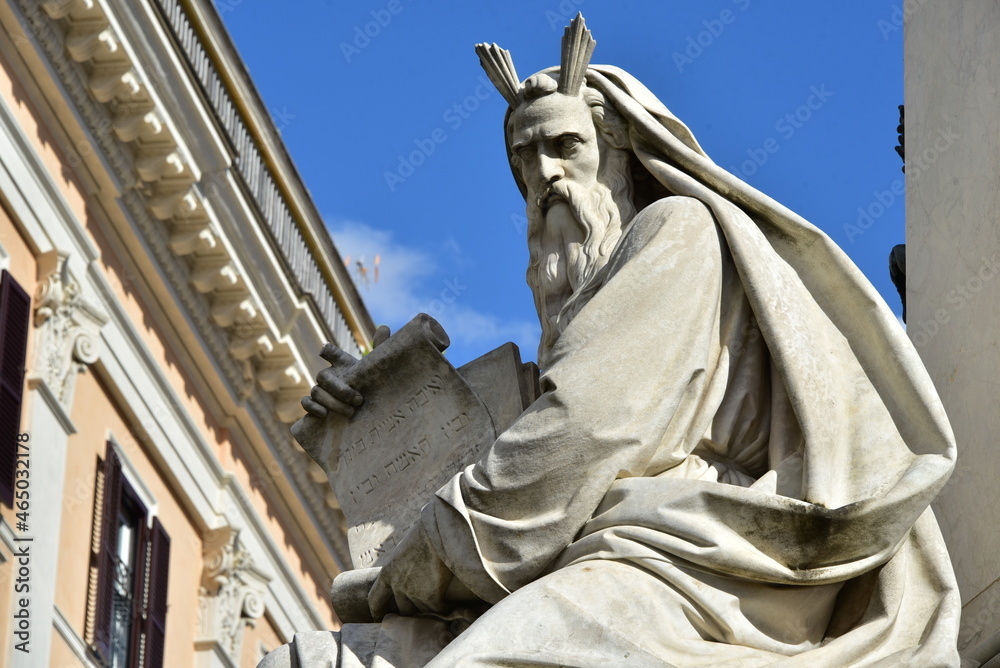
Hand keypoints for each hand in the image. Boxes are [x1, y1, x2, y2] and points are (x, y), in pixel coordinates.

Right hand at [290, 325, 389, 453]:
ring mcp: (320, 390)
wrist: (365, 412)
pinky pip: (306, 403)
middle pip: (323, 376)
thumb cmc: (371, 387)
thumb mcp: (376, 370)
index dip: (327, 351)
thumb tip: (384, 327)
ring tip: (350, 412)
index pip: (330, 353)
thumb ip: (381, 349)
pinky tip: (325, 414)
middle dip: (339, 389)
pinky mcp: (315, 405)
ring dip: (332, 402)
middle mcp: (329, 375)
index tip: (325, 352)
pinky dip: (313, 408)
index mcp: (342, 364)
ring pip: (316, 392)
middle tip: (358, 400)